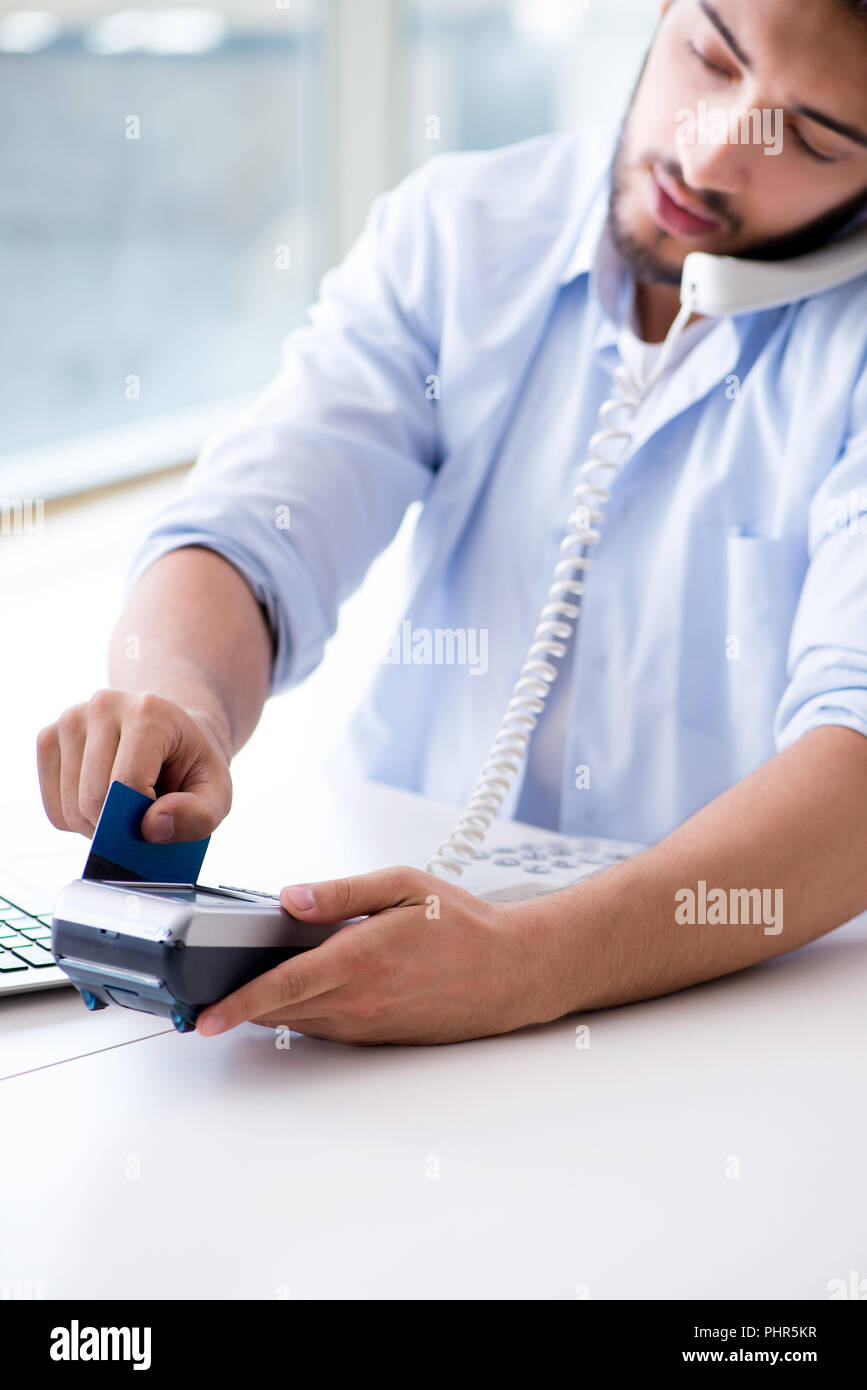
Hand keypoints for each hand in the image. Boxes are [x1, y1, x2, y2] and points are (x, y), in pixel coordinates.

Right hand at [36, 688, 232, 841]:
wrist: (172, 731)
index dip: (143, 820)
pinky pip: (53, 806)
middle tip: (144, 820)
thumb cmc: (192, 762)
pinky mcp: (49, 737)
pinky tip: (103, 801)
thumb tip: (151, 827)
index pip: (128, 784)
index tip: (160, 819)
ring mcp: (70, 719)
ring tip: (126, 808)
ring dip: (98, 827)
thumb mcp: (218, 792)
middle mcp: (103, 705)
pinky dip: (76, 820)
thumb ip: (198, 817)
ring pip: (70, 809)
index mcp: (148, 711)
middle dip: (120, 828)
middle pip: (93, 800)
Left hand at [196, 866, 561, 1044]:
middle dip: (240, 1003)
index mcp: (359, 958)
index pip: (282, 986)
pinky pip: (325, 1029)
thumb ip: (341, 892)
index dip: (237, 1004)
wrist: (513, 971)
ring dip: (269, 1008)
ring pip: (299, 1022)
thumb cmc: (462, 925)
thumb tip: (290, 897)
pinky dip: (302, 1013)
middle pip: (279, 1010)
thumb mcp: (403, 886)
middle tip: (204, 988)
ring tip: (246, 983)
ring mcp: (369, 1025)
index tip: (205, 1016)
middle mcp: (359, 1001)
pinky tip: (300, 989)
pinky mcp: (379, 1037)